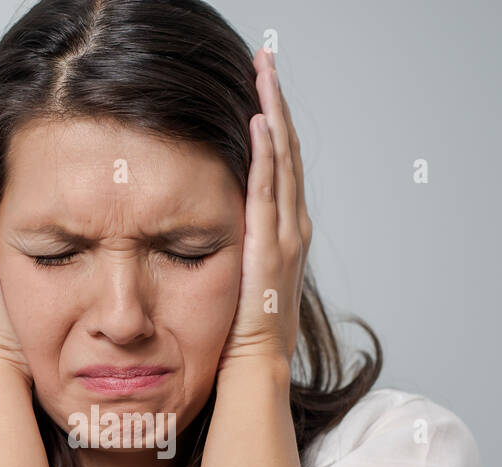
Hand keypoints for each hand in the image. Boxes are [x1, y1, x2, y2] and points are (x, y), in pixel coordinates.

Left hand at [219, 47, 312, 370]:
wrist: (255, 372)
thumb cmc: (241, 337)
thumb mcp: (238, 281)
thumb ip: (233, 250)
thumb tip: (209, 229)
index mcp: (284, 235)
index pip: (280, 166)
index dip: (274, 123)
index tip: (260, 86)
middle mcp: (292, 229)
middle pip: (286, 151)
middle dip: (276, 102)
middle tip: (266, 60)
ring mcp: (285, 237)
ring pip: (283, 161)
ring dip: (274, 113)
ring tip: (264, 72)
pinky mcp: (270, 248)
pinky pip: (268, 191)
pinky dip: (268, 154)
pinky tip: (260, 121)